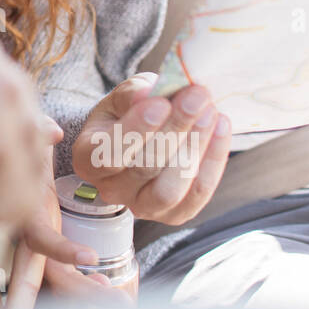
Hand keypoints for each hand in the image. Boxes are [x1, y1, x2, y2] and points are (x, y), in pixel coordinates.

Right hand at [3, 142, 129, 308]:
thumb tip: (52, 131)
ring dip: (86, 295)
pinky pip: (62, 273)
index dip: (62, 250)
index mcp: (25, 211)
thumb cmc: (18, 142)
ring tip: (122, 302)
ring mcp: (36, 241)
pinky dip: (84, 286)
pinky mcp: (46, 242)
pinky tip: (109, 288)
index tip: (89, 258)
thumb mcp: (26, 132)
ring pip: (56, 279)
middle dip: (77, 292)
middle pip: (45, 274)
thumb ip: (37, 131)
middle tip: (117, 301)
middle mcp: (28, 233)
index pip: (40, 237)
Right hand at [72, 72, 231, 223]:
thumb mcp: (121, 98)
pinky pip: (198, 194)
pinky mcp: (173, 214)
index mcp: (88, 159)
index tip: (162, 103)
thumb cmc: (127, 114)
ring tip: (210, 112)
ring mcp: (142, 206)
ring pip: (171, 187)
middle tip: (198, 96)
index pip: (109, 152)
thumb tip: (147, 93)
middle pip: (145, 166)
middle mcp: (110, 189)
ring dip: (195, 146)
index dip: (136, 129)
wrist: (139, 139)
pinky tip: (221, 127)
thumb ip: (131, 93)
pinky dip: (213, 161)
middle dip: (176, 128)